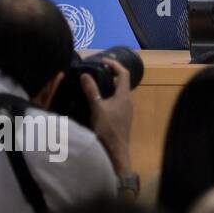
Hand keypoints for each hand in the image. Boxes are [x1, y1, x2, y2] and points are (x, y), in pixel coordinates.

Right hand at [80, 56, 133, 174]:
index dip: (115, 65)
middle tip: (95, 71)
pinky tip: (96, 101)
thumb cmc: (108, 129)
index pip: (124, 74)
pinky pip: (115, 102)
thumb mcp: (97, 108)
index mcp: (124, 96)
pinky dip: (107, 97)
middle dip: (110, 75)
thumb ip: (91, 91)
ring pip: (118, 93)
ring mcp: (126, 111)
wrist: (115, 152)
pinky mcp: (122, 118)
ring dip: (108, 86)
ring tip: (93, 84)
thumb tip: (85, 74)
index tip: (103, 60)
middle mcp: (128, 101)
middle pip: (121, 83)